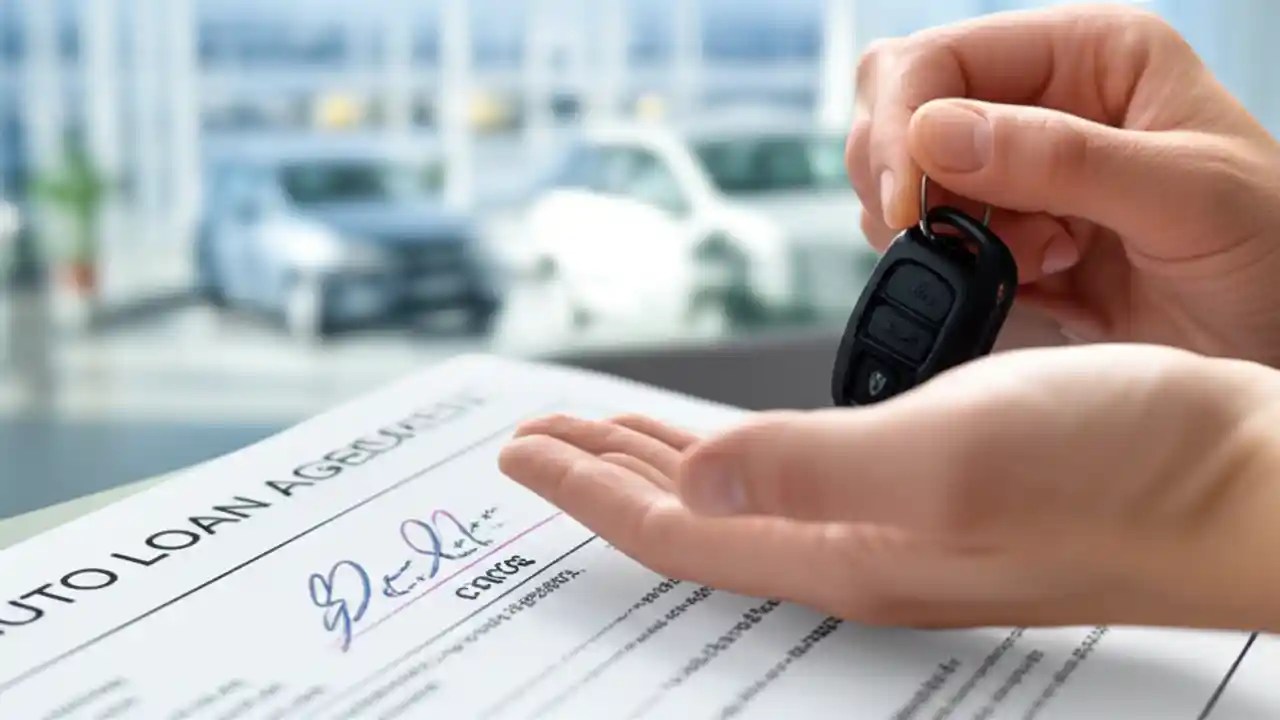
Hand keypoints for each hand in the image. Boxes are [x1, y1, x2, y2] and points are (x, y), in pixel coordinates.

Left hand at [500, 345, 1279, 630]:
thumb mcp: (946, 454)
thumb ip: (807, 467)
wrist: (1238, 482)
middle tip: (541, 441)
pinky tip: (742, 439)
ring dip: (668, 464)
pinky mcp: (938, 495)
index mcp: (840, 549)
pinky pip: (799, 478)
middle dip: (608, 476)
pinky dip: (744, 453)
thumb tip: (692, 474)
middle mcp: (856, 549)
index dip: (586, 489)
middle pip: (693, 516)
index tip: (519, 451)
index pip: (672, 526)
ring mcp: (897, 527)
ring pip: (742, 496)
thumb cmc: (1118, 472)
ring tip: (611, 438)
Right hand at [848, 5, 1279, 363]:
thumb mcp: (1186, 193)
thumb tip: (931, 135)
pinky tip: (1041, 281)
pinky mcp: (1011, 241)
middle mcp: (1046, 105)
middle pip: (903, 110)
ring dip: (942, 230)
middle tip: (941, 228)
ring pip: (907, 183)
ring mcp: (1023, 176)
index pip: (941, 57)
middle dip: (902, 175)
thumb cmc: (1278, 254)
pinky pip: (939, 246)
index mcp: (1091, 55)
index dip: (903, 123)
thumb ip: (1059, 159)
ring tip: (1036, 257)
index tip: (903, 198)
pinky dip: (963, 272)